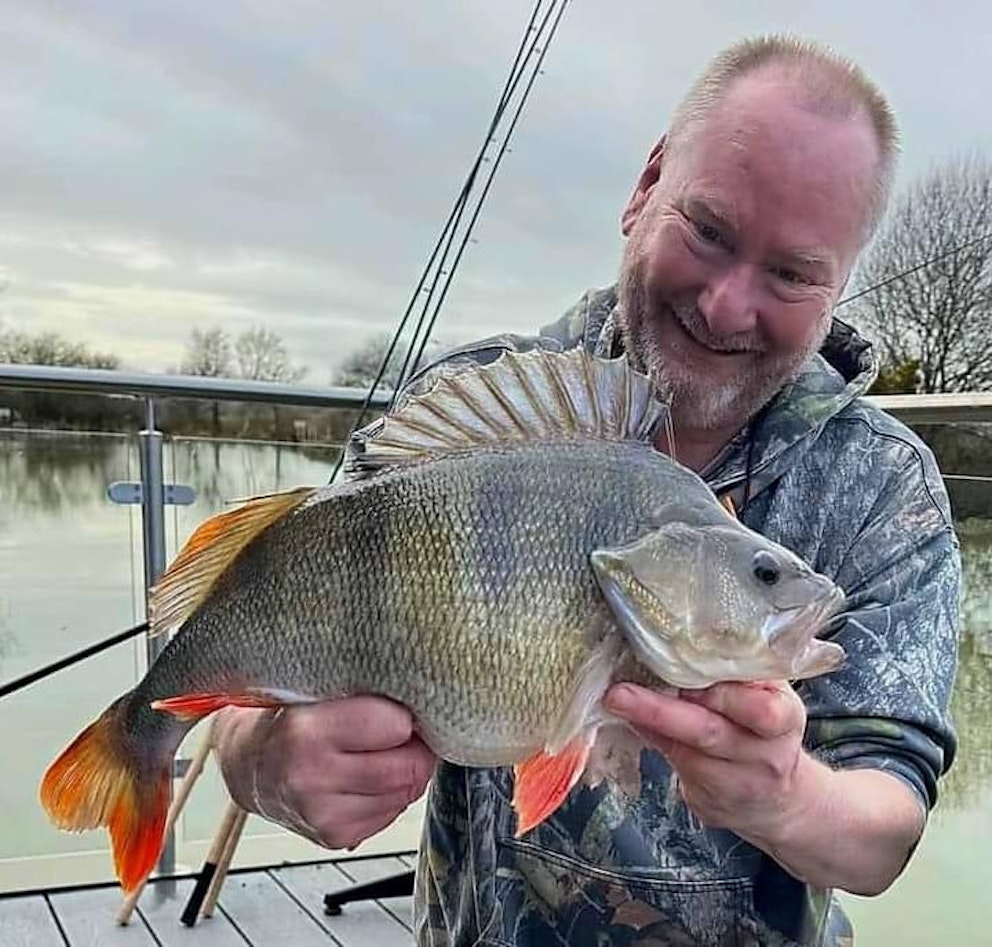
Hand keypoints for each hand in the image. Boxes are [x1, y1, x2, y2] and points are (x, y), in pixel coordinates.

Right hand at [211, 696, 436, 849]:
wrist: (250, 762)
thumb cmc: (290, 718)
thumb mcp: (318, 687)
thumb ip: (366, 689)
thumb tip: (425, 697)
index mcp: (307, 731)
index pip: (397, 725)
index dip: (405, 713)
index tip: (398, 705)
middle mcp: (312, 778)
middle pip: (408, 767)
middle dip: (415, 747)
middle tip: (402, 731)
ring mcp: (323, 814)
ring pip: (405, 794)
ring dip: (404, 773)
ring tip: (378, 752)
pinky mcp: (334, 837)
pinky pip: (391, 814)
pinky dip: (388, 795)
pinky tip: (364, 777)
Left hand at [604, 680, 810, 844]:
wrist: (779, 802)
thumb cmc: (767, 730)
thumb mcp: (770, 696)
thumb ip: (740, 673)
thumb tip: (684, 641)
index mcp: (785, 718)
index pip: (761, 710)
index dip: (722, 695)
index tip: (687, 675)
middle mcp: (763, 755)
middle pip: (709, 732)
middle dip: (661, 712)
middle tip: (620, 693)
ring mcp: (735, 783)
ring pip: (684, 753)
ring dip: (646, 724)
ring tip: (616, 700)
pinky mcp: (708, 801)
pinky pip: (673, 765)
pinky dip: (649, 738)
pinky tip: (630, 720)